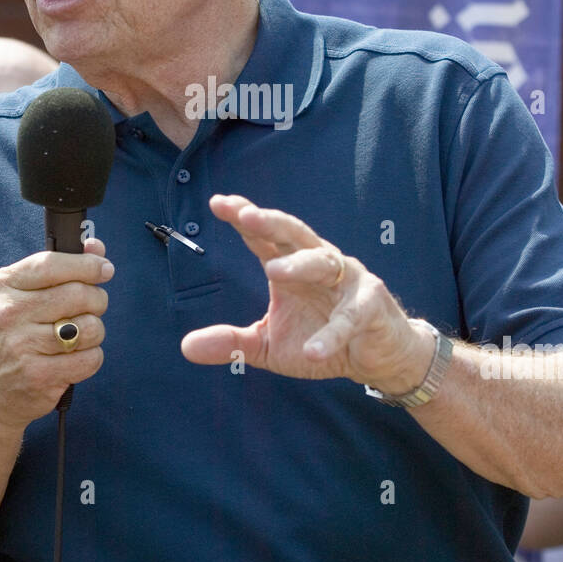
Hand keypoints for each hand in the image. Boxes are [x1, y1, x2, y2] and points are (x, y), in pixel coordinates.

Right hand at [0, 237, 112, 430]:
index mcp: (5, 286)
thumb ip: (60, 268)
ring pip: (90, 327)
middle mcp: (10, 313)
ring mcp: (22, 345)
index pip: (53, 264)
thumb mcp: (23, 297)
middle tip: (90, 310)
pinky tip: (72, 360)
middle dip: (97, 301)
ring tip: (77, 338)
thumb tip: (96, 247)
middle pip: (79, 294)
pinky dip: (91, 359)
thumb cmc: (12, 339)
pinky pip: (90, 359)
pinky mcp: (38, 375)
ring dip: (94, 333)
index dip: (87, 264)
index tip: (105, 269)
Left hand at [180, 195, 432, 393]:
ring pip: (323, 263)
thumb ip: (232, 342)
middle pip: (294, 234)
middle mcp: (319, 263)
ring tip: (273, 270)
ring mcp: (348, 281)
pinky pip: (349, 317)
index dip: (244, 218)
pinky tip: (313, 349)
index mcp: (291, 266)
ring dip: (299, 264)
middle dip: (270, 223)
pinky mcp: (371, 306)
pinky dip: (332, 333)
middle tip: (246, 216)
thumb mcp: (269, 346)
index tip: (218, 203)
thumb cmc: (321, 340)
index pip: (264, 237)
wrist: (377, 359)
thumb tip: (185, 347)